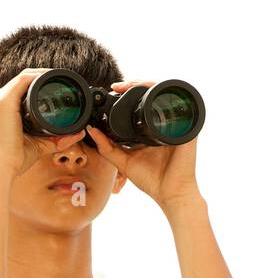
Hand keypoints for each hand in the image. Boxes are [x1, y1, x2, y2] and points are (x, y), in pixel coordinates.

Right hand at [0, 68, 84, 178]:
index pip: (22, 89)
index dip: (40, 84)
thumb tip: (79, 133)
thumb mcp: (41, 145)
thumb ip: (58, 139)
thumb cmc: (15, 160)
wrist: (1, 169)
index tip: (58, 87)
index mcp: (4, 109)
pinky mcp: (3, 101)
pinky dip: (38, 76)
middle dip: (44, 77)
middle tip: (63, 80)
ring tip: (60, 76)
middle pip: (24, 80)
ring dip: (43, 74)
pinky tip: (51, 78)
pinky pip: (23, 80)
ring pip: (25, 76)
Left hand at [83, 80, 203, 210]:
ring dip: (146, 84)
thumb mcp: (123, 162)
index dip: (128, 94)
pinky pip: (176, 101)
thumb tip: (91, 130)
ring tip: (130, 85)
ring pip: (163, 93)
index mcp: (150, 129)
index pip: (140, 104)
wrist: (171, 192)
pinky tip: (149, 90)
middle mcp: (164, 123)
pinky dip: (163, 92)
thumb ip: (107, 147)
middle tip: (118, 86)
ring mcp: (176, 123)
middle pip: (151, 94)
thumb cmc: (152, 180)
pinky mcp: (186, 125)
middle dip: (134, 84)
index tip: (113, 90)